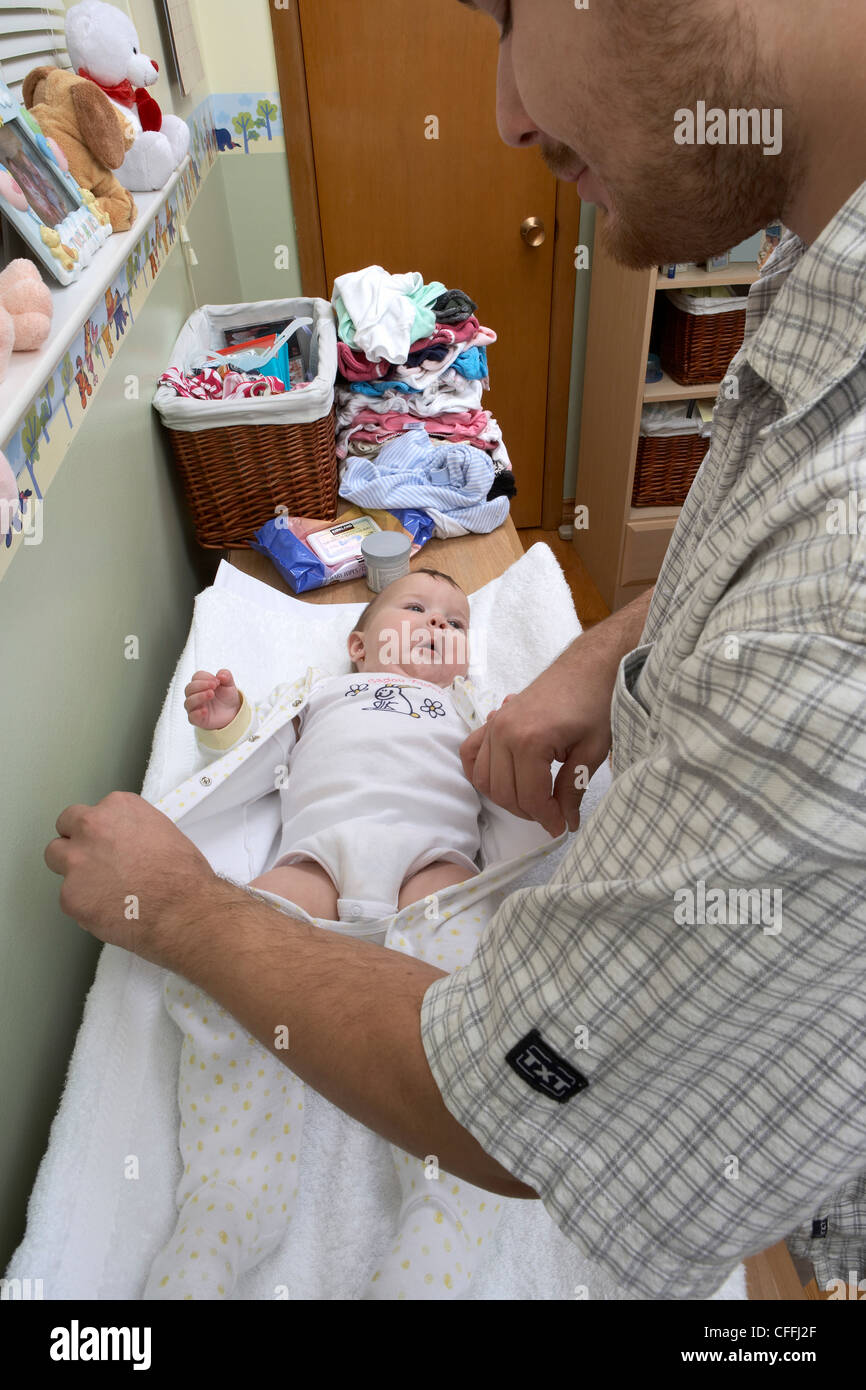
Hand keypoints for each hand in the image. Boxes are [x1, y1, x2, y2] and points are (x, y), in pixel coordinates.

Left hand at [44, 791, 218, 969]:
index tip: (107, 843)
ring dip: (72, 870)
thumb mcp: (163, 832)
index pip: (93, 811)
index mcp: (118, 808)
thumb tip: (123, 846)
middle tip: (93, 861)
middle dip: (76, 841)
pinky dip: (84, 905)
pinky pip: (68, 898)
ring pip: (56, 859)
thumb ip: (132, 831)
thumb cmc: (183, 877)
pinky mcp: (70, 896)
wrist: (184, 910)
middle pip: (65, 826)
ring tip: (98, 888)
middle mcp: (92, 827)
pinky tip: (108, 911)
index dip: (99, 831)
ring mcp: (77, 862)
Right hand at [185, 668, 240, 730]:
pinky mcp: (197, 719)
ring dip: (199, 697)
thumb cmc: (226, 697)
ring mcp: (195, 707)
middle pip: (189, 688)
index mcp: (200, 684)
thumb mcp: (229, 684)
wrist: (232, 712)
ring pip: (188, 702)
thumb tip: (221, 675)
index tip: (217, 680)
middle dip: (201, 685)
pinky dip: (197, 713)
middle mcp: (195, 695)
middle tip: (214, 686)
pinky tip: (205, 711)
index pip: (196, 677)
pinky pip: (191, 717)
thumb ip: (226, 676)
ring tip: (211, 694)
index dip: (206, 677)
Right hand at [460, 643, 615, 836]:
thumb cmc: (596, 704)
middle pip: (505, 793)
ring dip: (506, 798)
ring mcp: (494, 725)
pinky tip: (500, 781)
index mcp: (530, 741)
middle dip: (529, 812)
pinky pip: (470, 753)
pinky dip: (479, 773)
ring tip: (534, 801)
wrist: (588, 667)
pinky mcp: (492, 720)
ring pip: (485, 780)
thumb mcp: (593, 751)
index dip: (547, 819)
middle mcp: (503, 733)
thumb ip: (573, 789)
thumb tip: (566, 822)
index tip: (563, 828)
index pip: (530, 797)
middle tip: (554, 816)